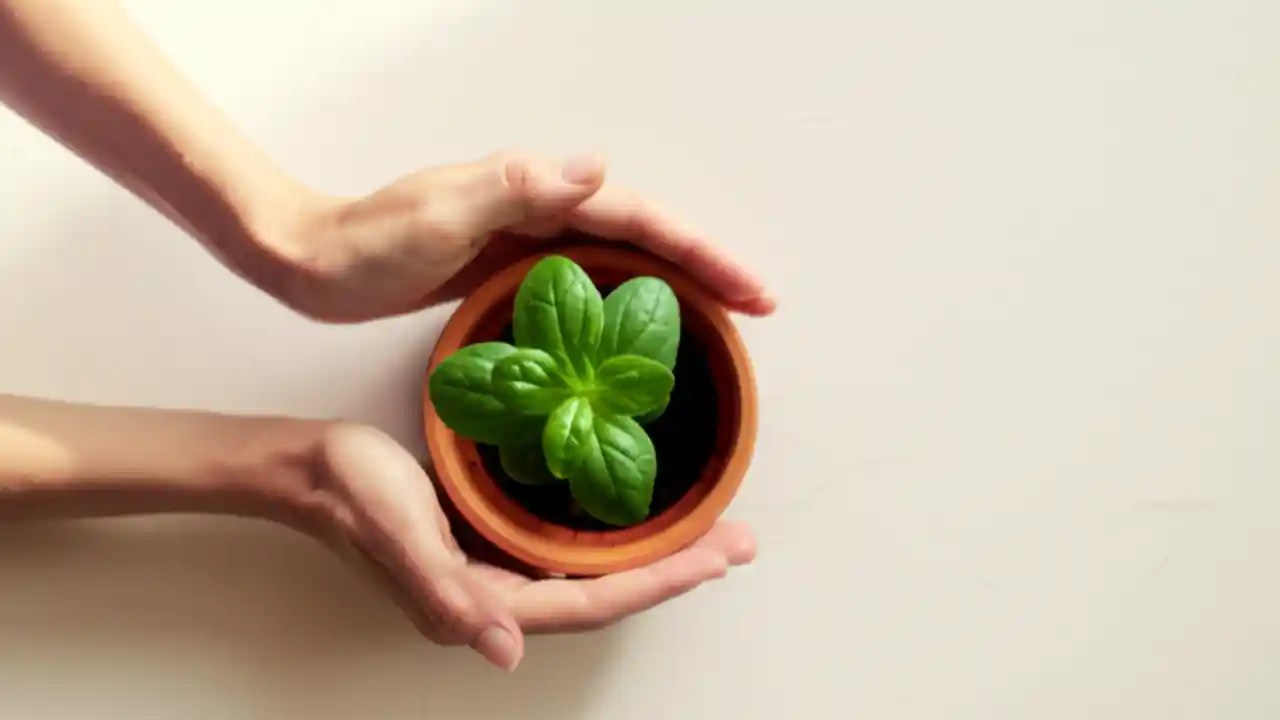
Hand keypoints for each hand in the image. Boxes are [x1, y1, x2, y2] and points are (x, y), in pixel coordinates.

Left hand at [273, 152, 776, 321]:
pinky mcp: (509, 266)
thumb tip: (597, 168)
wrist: (312, 261)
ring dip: (673, 285)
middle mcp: (540, 206)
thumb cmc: (366, 244)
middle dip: (705, 266)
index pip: (638, 218)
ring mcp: (526, 237)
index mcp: (535, 191)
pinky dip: (624, 302)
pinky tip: (638, 330)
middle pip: (643, 235)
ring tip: (720, 321)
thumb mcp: (438, 214)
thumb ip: (515, 188)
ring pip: (621, 259)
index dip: (699, 251)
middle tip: (756, 309)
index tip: (749, 288)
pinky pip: (587, 282)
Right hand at [296, 423, 755, 670]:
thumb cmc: (350, 490)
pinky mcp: (488, 539)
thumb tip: (504, 653)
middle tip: (741, 541)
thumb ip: (448, 593)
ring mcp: (493, 570)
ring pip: (592, 570)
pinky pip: (566, 546)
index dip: (660, 581)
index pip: (592, 602)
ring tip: (710, 532)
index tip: (719, 554)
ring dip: (653, 553)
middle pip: (605, 592)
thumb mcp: (397, 534)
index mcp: (480, 606)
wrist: (307, 466)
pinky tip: (637, 515)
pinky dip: (612, 534)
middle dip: (676, 570)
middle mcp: (496, 598)